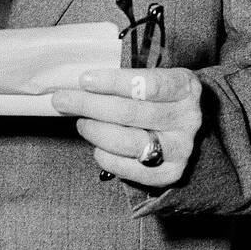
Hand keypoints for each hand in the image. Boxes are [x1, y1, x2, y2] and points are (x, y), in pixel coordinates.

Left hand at [52, 67, 202, 187]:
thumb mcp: (155, 77)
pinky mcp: (170, 173)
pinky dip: (106, 156)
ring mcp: (180, 148)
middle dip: (90, 106)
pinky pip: (129, 168)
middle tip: (63, 100)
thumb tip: (81, 84)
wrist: (187, 126)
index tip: (84, 80)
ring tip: (81, 123)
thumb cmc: (162, 96)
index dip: (113, 82)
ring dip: (95, 131)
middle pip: (131, 113)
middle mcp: (187, 119)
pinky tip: (97, 145)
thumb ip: (126, 79)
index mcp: (186, 87)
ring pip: (128, 141)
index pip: (148, 84)